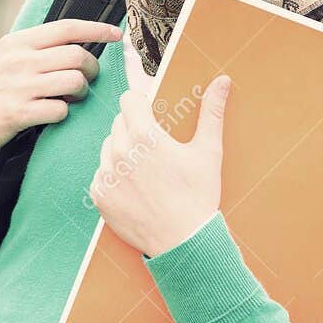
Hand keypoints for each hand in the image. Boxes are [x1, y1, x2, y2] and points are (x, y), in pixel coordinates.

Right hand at [0, 17, 123, 155]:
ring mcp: (18, 87)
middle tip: (86, 80)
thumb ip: (33, 50)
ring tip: (70, 98)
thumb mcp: (3, 58)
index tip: (116, 35)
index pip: (66, 28)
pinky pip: (60, 110)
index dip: (96, 29)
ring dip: (80, 93)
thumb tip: (73, 45)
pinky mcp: (17, 113)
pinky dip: (63, 113)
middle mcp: (18, 60)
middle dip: (91, 69)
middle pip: (76, 56)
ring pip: (74, 82)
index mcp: (17, 43)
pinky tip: (53, 114)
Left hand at [89, 74, 231, 256]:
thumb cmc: (198, 196)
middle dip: (135, 127)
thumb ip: (211, 112)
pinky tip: (136, 188)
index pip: (129, 99)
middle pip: (119, 123)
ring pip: (108, 147)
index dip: (140, 101)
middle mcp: (120, 152)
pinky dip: (114, 176)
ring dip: (122, 151)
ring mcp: (106, 174)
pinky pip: (101, 173)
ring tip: (147, 170)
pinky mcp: (99, 195)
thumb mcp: (208, 151)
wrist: (184, 242)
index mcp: (145, 135)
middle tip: (156, 148)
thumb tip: (223, 80)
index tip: (149, 109)